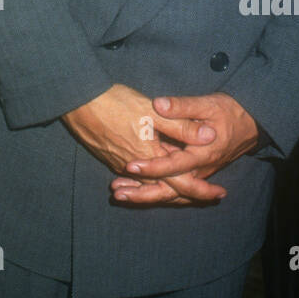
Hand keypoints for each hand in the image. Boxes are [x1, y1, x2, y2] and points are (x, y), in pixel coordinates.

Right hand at [62, 83, 221, 205]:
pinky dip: (146, 182)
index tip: (221, 193)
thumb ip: (181, 126)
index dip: (202, 189)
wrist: (76, 101)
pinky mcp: (109, 158)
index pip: (182, 182)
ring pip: (148, 185)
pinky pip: (134, 177)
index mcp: (151, 157)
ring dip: (166, 190)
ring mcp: (120, 164)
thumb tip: (210, 136)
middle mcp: (136, 168)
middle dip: (187, 195)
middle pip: (165, 190)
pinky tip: (149, 177)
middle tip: (209, 196)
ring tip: (184, 191)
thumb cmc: (115, 102)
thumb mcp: (152, 111)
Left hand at [110, 92, 258, 205]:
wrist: (250, 124)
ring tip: (119, 193)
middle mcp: (199, 169)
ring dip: (145, 194)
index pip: (174, 166)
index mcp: (202, 154)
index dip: (152, 167)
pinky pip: (174, 187)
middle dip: (142, 193)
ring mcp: (197, 173)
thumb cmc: (228, 111)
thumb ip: (182, 107)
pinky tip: (135, 187)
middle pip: (170, 190)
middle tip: (117, 193)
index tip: (130, 165)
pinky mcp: (194, 172)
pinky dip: (155, 190)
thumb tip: (159, 105)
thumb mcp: (207, 104)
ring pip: (170, 192)